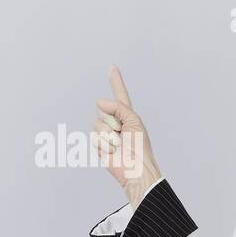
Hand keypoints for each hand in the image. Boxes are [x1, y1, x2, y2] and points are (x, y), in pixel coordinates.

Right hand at [93, 65, 162, 207]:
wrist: (135, 169)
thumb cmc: (140, 148)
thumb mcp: (133, 122)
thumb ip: (117, 107)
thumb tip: (99, 102)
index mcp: (128, 115)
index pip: (120, 95)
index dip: (116, 81)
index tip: (112, 67)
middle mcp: (116, 122)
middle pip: (104, 110)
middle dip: (112, 121)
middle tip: (123, 134)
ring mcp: (107, 134)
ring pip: (97, 124)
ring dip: (109, 135)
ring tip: (120, 145)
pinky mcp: (100, 145)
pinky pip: (94, 137)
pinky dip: (104, 144)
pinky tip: (113, 152)